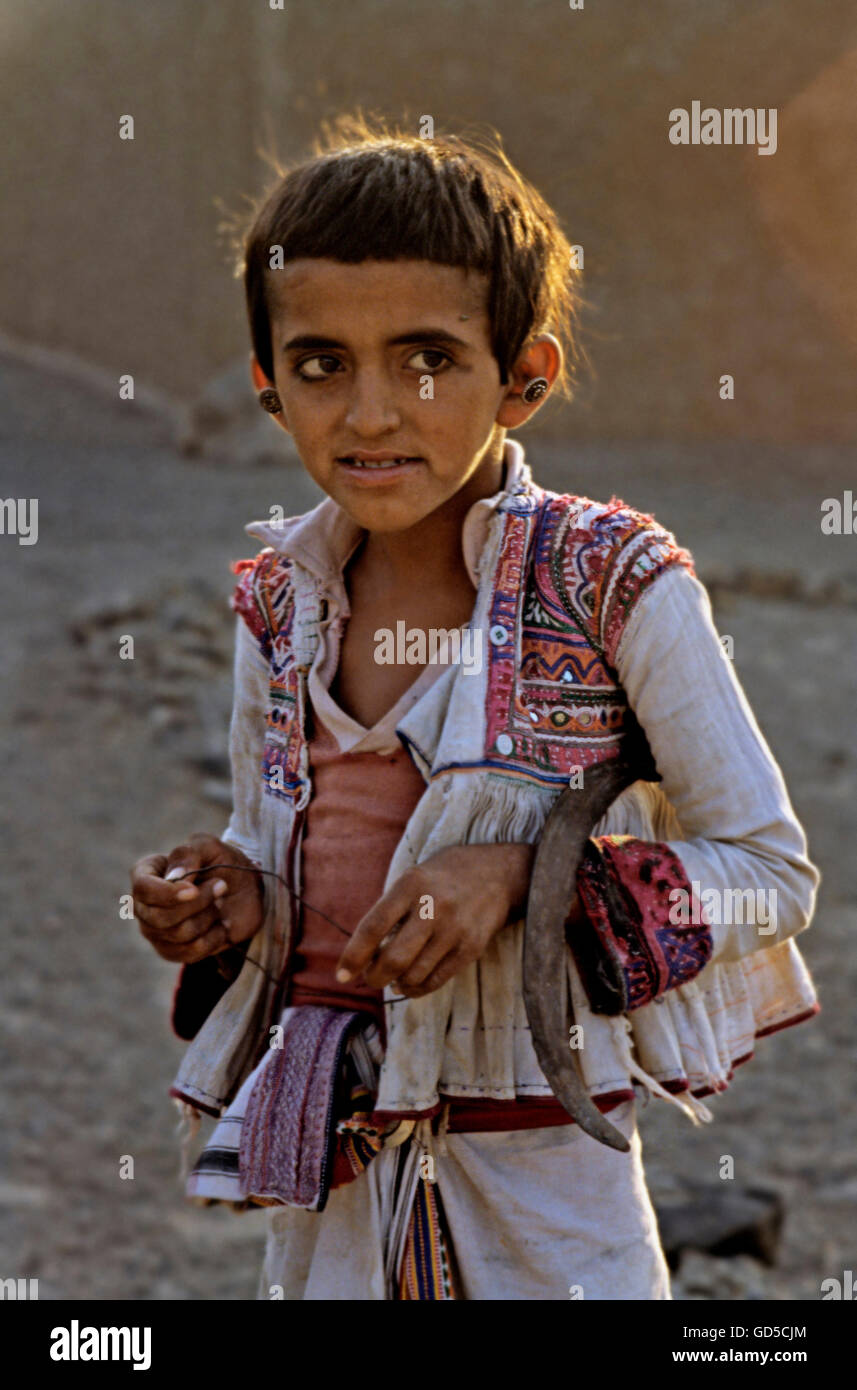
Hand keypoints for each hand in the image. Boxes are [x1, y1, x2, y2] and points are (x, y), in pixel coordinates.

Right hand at [130, 833, 264, 964]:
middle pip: (159, 916)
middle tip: (221, 886)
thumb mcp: (209, 846)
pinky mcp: (173, 951)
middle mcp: (144, 905)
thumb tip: (173, 876)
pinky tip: (222, 924)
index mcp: (146, 873)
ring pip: (177, 934)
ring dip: (208, 917)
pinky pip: (191, 952)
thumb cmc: (221, 863)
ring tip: (220, 903)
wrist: (244, 890)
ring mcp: (155, 931)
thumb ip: (188, 853)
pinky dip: (214, 937)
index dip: (167, 893)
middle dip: (198, 903)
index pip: (142, 888)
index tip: (193, 890)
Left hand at [335, 842, 534, 998]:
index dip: (353, 955)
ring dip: (396, 984)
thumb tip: (363, 957)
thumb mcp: (413, 879)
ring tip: (393, 978)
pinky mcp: (471, 948)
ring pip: (414, 974)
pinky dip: (417, 988)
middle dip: (374, 977)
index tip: (341, 975)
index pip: (373, 927)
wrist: (498, 874)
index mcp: (411, 884)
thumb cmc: (443, 878)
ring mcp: (455, 929)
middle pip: (394, 959)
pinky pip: (436, 980)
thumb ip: (389, 911)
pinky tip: (410, 983)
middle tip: (370, 979)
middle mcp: (433, 906)